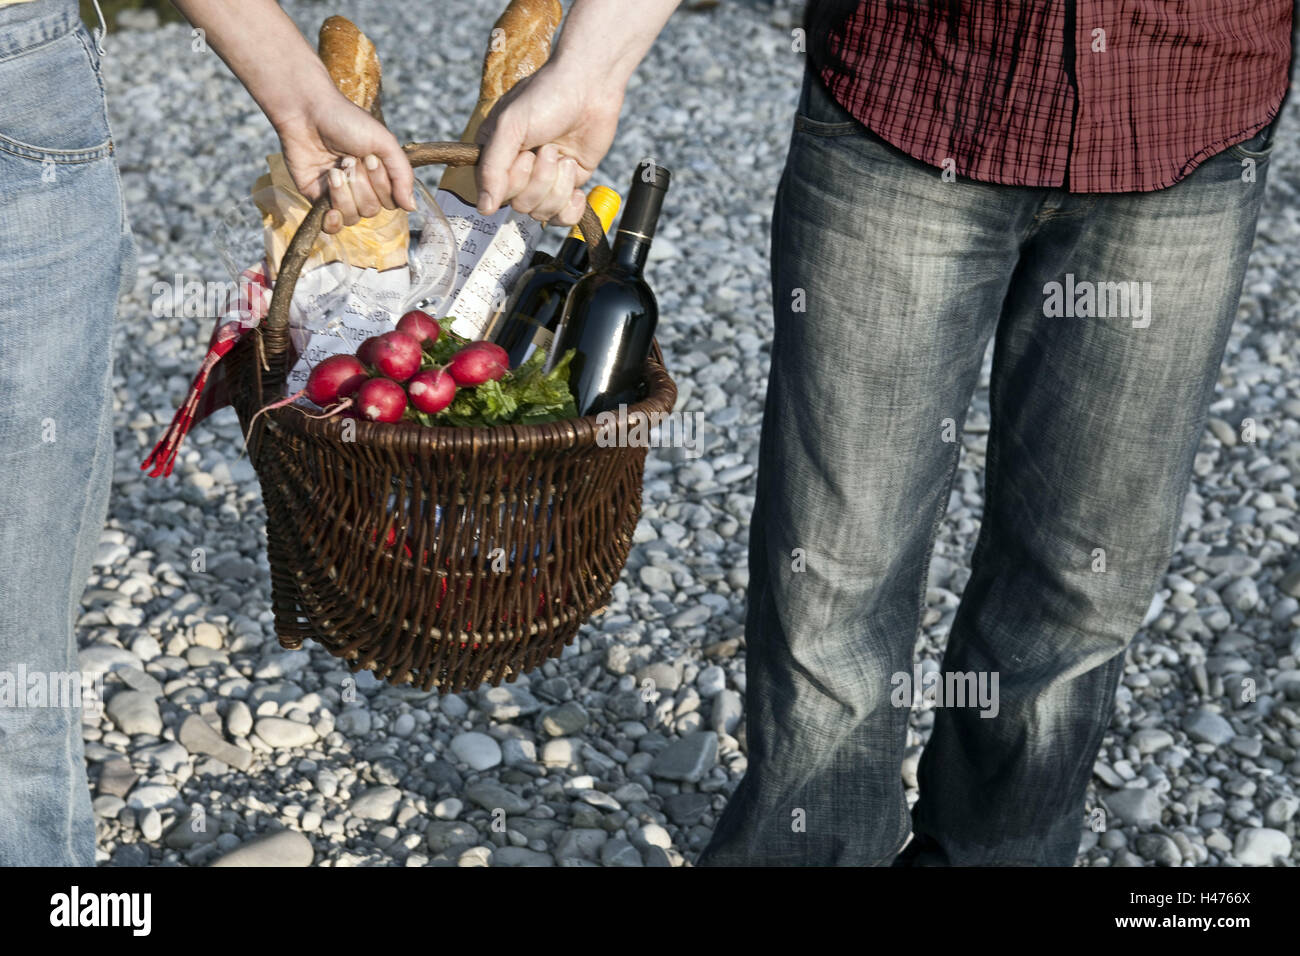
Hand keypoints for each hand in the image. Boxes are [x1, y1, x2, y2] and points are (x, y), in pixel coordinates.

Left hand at [275, 91, 416, 233]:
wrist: (306, 111)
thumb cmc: (346, 120)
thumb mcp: (384, 142)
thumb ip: (403, 175)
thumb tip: (411, 207)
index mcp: (379, 174)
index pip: (391, 201)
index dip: (382, 185)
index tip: (370, 158)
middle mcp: (361, 187)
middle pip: (372, 210)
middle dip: (361, 185)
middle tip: (348, 159)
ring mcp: (339, 194)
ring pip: (352, 217)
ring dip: (343, 193)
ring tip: (333, 169)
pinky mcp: (317, 199)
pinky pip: (331, 226)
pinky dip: (333, 221)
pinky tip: (330, 209)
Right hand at [474, 59, 622, 226]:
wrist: (590, 85)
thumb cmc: (546, 96)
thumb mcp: (510, 126)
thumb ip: (493, 168)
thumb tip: (484, 208)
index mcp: (495, 154)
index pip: (494, 193)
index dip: (514, 181)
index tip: (527, 154)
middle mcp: (517, 169)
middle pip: (520, 205)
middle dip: (540, 180)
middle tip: (550, 148)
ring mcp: (545, 178)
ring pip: (543, 212)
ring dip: (558, 186)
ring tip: (565, 157)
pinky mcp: (570, 183)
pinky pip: (564, 217)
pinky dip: (572, 208)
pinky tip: (576, 187)